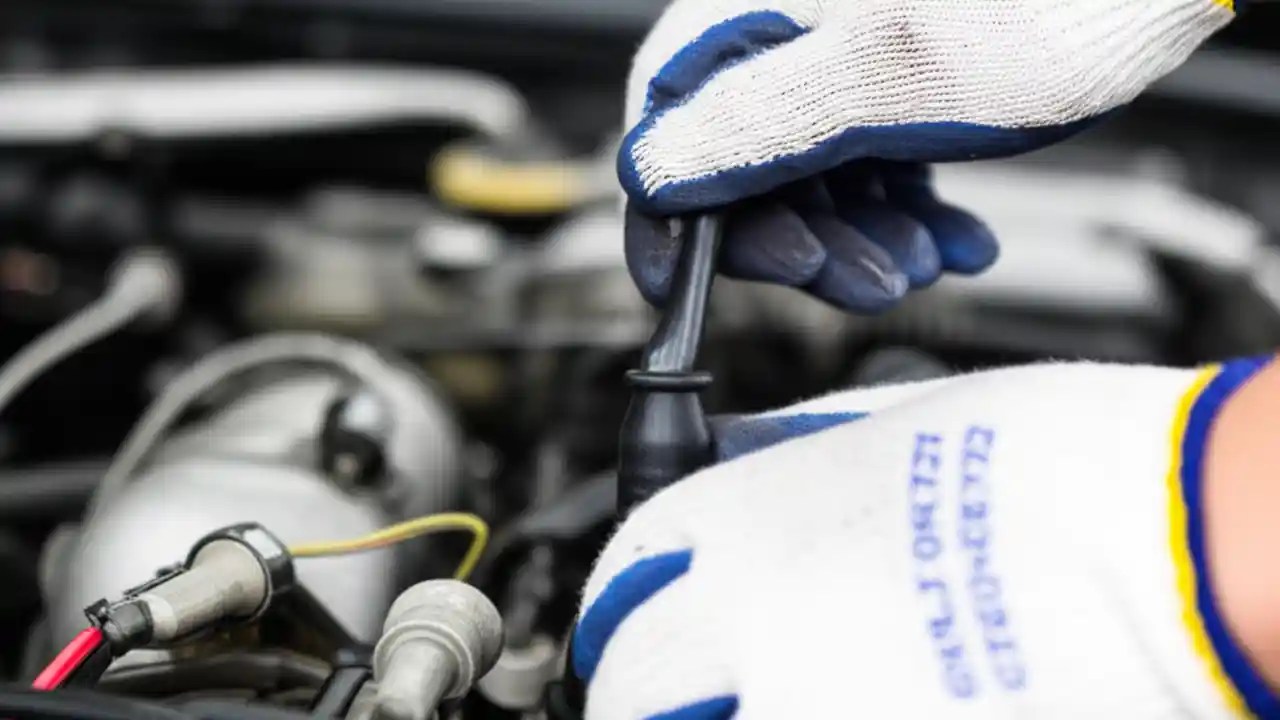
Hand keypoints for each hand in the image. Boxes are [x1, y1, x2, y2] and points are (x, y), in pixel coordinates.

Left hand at [573, 356, 1279, 718]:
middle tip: (664, 690)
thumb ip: (784, 460)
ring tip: (734, 707)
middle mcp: (756, 617)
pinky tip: (815, 713)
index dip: (620, 604)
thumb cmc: (1060, 467)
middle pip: (630, 687)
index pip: (622, 577)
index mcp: (749, 518)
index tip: (628, 617)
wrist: (1183, 540)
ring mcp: (810, 705)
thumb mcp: (891, 427)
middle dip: (635, 690)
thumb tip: (730, 461)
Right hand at [622, 0, 1235, 311]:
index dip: (667, 217)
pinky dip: (905, 215)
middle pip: (738, 166)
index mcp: (751, 11)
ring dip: (860, 239)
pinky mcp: (891, 85)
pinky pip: (869, 168)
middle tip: (859, 282)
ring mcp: (838, 60)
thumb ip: (756, 123)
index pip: (664, 127)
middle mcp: (783, 32)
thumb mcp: (883, 76)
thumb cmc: (1038, 3)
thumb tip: (650, 172)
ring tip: (922, 261)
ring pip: (808, 180)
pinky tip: (955, 240)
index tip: (682, 286)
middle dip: (796, 241)